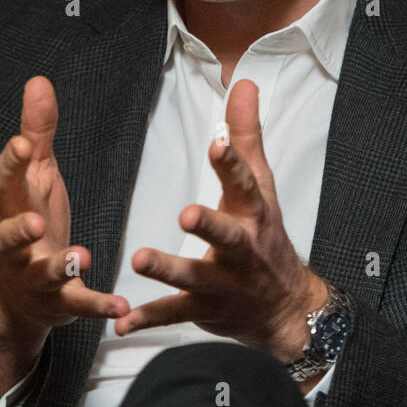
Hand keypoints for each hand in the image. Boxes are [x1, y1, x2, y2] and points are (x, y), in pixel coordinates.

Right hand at [0, 77, 129, 393]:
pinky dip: (99, 305)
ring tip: (82, 257)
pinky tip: (120, 306)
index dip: (11, 164)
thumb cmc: (27, 220)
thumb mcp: (34, 176)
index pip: (5, 183)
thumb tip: (39, 80)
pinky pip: (79, 305)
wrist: (11, 297)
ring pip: (45, 273)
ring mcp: (36, 276)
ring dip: (62, 266)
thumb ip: (38, 132)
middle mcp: (17, 244)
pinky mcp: (61, 302)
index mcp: (12, 206)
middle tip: (35, 220)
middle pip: (10, 235)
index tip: (21, 143)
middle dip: (19, 229)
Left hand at [114, 79, 328, 360]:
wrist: (285, 307)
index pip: (245, 184)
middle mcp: (241, 249)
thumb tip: (244, 84)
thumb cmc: (265, 234)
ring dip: (166, 270)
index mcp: (253, 214)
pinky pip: (172, 314)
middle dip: (209, 226)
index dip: (232, 163)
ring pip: (192, 278)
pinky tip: (121, 323)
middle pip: (225, 236)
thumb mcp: (262, 184)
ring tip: (139, 259)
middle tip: (185, 214)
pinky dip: (146, 319)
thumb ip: (246, 136)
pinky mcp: (202, 310)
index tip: (217, 142)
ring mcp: (221, 283)